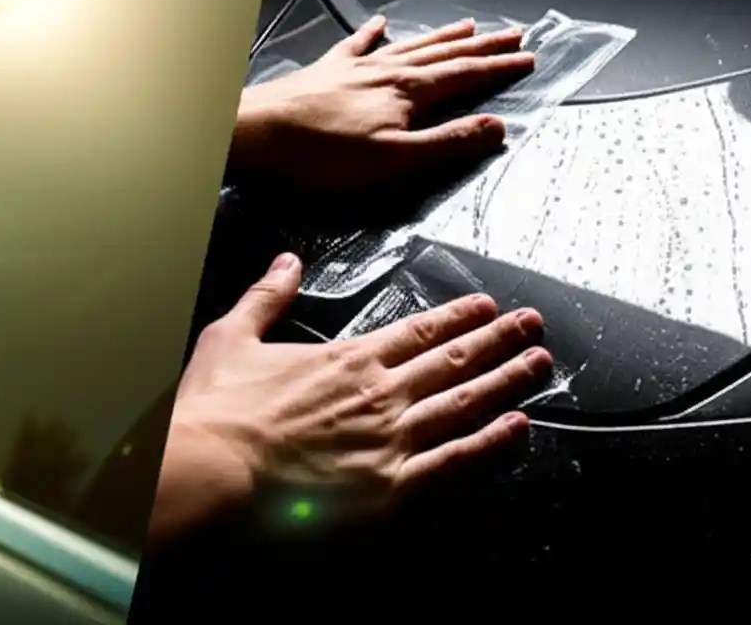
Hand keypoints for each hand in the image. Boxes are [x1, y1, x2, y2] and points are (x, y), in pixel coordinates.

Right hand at [148, 252, 549, 545]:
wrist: (210, 471)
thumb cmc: (216, 412)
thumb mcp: (232, 336)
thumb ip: (267, 297)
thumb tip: (286, 260)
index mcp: (347, 358)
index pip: (418, 331)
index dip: (458, 317)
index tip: (487, 305)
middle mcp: (381, 392)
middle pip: (454, 360)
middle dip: (499, 340)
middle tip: (533, 326)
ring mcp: (394, 439)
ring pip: (466, 403)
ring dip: (508, 381)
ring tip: (539, 365)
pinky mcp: (395, 489)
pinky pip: (458, 461)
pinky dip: (493, 444)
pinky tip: (520, 428)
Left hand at [231, 16, 534, 192]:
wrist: (260, 133)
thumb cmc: (323, 155)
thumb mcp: (395, 159)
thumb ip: (447, 143)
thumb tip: (496, 127)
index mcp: (409, 93)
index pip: (466, 76)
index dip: (499, 68)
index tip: (528, 58)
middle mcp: (387, 71)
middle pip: (444, 54)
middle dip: (481, 46)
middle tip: (512, 34)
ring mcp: (356, 67)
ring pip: (409, 45)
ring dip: (441, 36)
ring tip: (467, 24)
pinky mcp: (327, 71)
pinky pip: (357, 44)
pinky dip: (373, 33)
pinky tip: (380, 23)